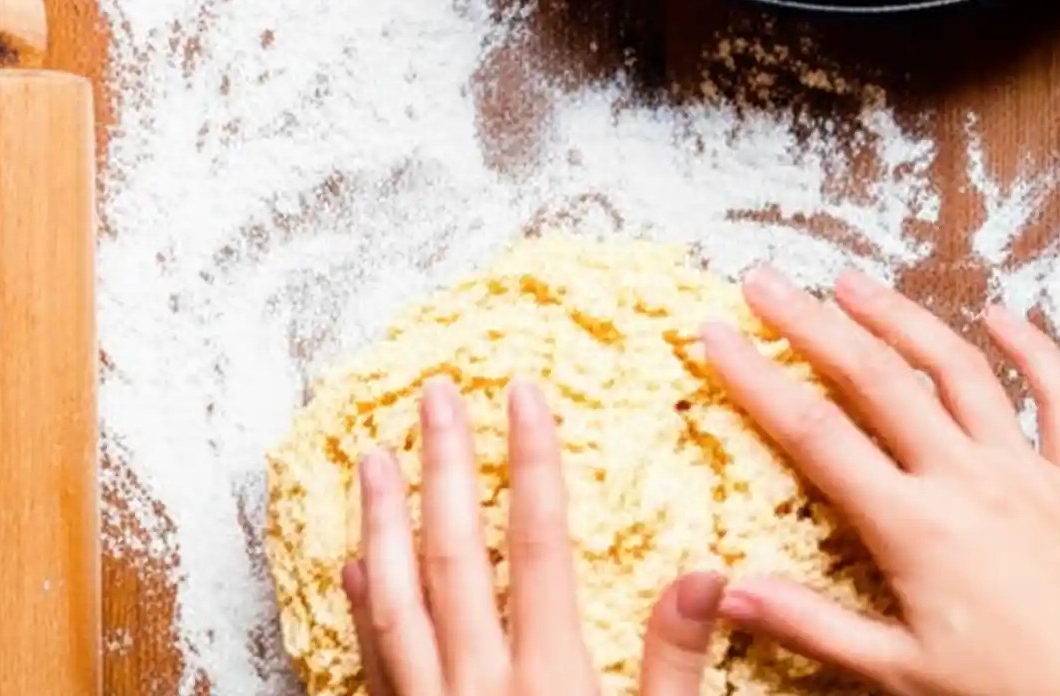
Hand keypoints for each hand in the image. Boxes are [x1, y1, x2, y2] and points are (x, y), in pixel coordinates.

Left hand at [341, 378, 725, 695]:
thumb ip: (673, 664)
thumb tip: (705, 570)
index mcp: (550, 679)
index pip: (540, 544)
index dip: (533, 463)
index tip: (523, 393)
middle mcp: (479, 683)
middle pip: (458, 551)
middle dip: (448, 465)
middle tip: (434, 392)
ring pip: (397, 594)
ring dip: (385, 517)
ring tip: (374, 453)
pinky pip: (373, 657)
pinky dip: (362, 602)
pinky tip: (354, 559)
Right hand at [701, 266, 1059, 695]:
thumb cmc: (1014, 691)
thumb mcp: (899, 672)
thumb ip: (812, 624)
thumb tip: (728, 593)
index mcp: (914, 527)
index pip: (813, 433)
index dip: (756, 378)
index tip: (716, 335)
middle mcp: (967, 480)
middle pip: (876, 379)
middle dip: (812, 323)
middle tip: (766, 282)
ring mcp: (1029, 471)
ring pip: (958, 369)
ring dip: (900, 318)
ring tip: (852, 282)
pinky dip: (1033, 349)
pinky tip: (1003, 314)